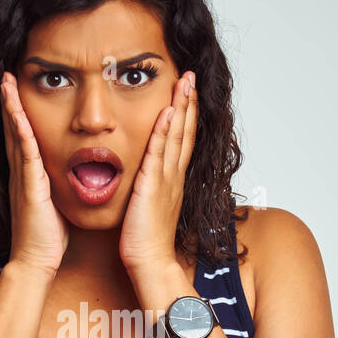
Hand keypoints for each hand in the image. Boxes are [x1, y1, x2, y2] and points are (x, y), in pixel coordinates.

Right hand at [0, 71, 68, 275]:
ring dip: (10, 105)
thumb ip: (59, 190)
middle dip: (9, 101)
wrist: (36, 262)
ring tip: (5, 80)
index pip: (24, 137)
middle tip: (6, 75)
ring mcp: (23, 177)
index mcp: (30, 176)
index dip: (19, 114)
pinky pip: (24, 150)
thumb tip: (75, 181)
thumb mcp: (56, 205)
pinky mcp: (29, 184)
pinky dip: (19, 127)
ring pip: (16, 133)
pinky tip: (16, 110)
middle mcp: (22, 173)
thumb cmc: (47, 239)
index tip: (18, 91)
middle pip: (14, 128)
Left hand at [119, 70, 197, 276]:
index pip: (182, 140)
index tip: (188, 93)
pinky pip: (159, 152)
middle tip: (191, 76)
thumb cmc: (146, 240)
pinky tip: (167, 110)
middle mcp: (173, 176)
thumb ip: (150, 188)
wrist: (150, 261)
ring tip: (185, 81)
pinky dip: (164, 130)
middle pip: (185, 131)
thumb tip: (145, 179)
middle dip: (189, 102)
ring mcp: (165, 179)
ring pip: (176, 136)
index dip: (187, 115)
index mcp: (172, 180)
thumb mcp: (150, 207)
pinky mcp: (152, 185)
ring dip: (181, 107)